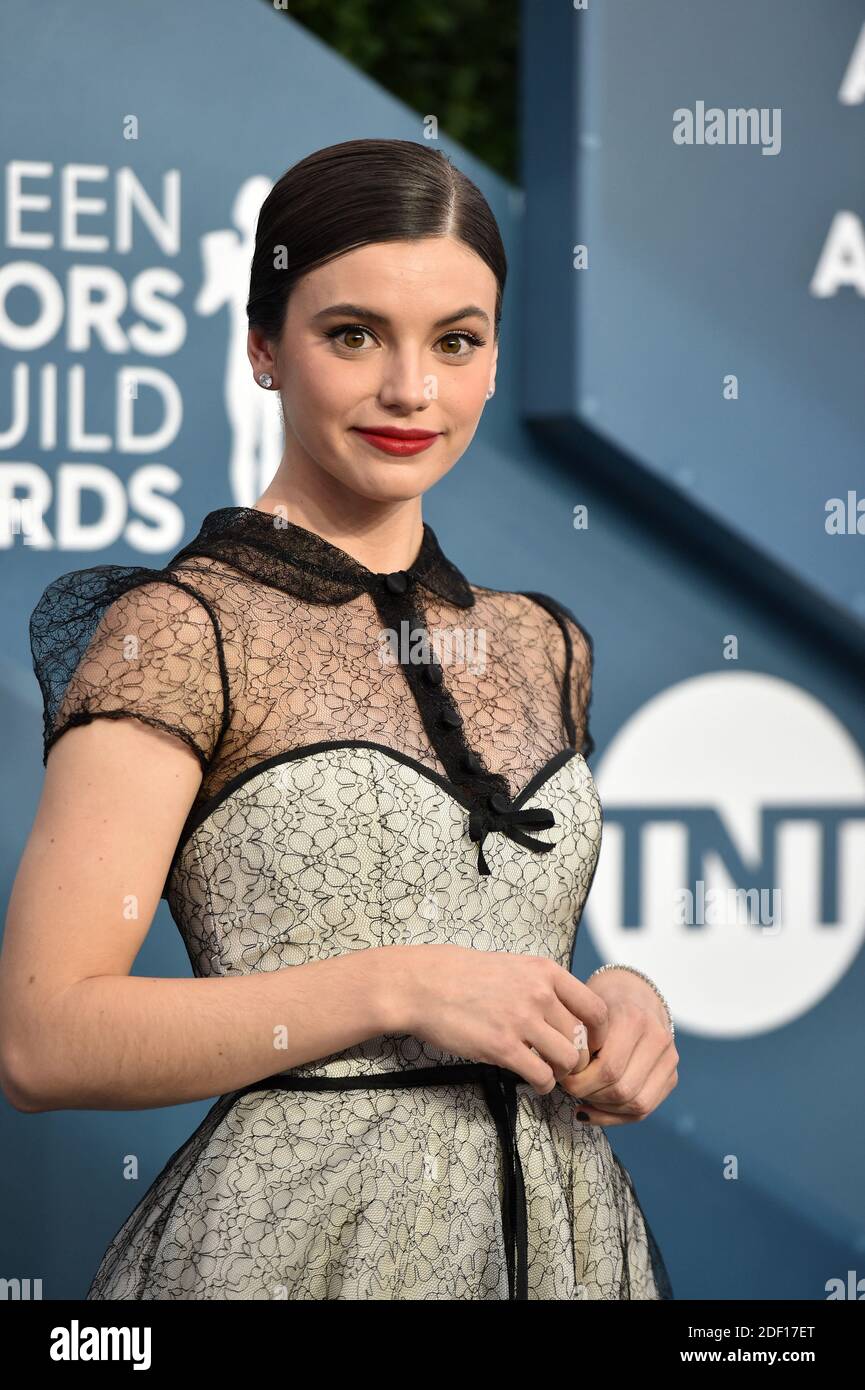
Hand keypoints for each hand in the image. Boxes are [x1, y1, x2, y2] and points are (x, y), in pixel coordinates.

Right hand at [391, 944, 608, 1095]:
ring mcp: (521, 1021)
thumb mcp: (513, 966)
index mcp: (545, 972)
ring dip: (562, 1073)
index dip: (599, 1034)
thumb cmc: (464, 975)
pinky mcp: (502, 1047)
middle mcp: (539, 994)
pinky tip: (535, 1083)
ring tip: (549, 1073)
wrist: (424, 984)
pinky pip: (541, 1076)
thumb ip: (543, 986)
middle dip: (579, 1058)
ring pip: (568, 1060)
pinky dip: (543, 1086)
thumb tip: (569, 1013)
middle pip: (582, 1039)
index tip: (590, 1045)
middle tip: (566, 1066)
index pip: (596, 1009)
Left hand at [557, 968, 677, 1124]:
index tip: (563, 1075)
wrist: (634, 993)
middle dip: (590, 1095)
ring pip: (636, 1104)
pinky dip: (615, 1116)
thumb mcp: (582, 1009)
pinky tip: (592, 1108)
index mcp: (634, 1019)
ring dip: (603, 1107)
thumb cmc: (600, 1001)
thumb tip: (561, 1076)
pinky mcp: (672, 1076)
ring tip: (582, 1095)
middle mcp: (658, 1039)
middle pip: (622, 1090)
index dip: (580, 1081)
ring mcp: (670, 1059)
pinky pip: (644, 1110)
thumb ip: (575, 1039)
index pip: (608, 1069)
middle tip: (569, 1088)